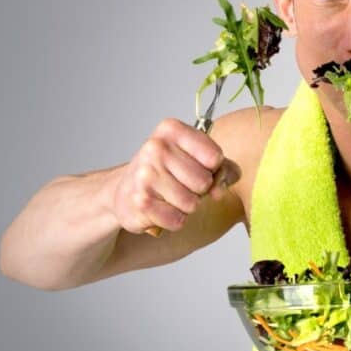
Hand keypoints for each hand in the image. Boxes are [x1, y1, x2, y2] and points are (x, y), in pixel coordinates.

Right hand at [110, 118, 239, 234]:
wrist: (126, 189)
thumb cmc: (170, 171)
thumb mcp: (198, 158)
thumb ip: (224, 169)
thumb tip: (218, 191)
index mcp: (172, 130)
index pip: (214, 156)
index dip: (214, 169)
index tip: (200, 166)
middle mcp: (156, 148)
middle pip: (204, 182)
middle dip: (199, 190)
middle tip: (182, 184)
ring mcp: (145, 175)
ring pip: (191, 203)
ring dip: (186, 206)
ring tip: (171, 195)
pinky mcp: (141, 202)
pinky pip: (177, 220)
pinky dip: (174, 219)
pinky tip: (161, 208)